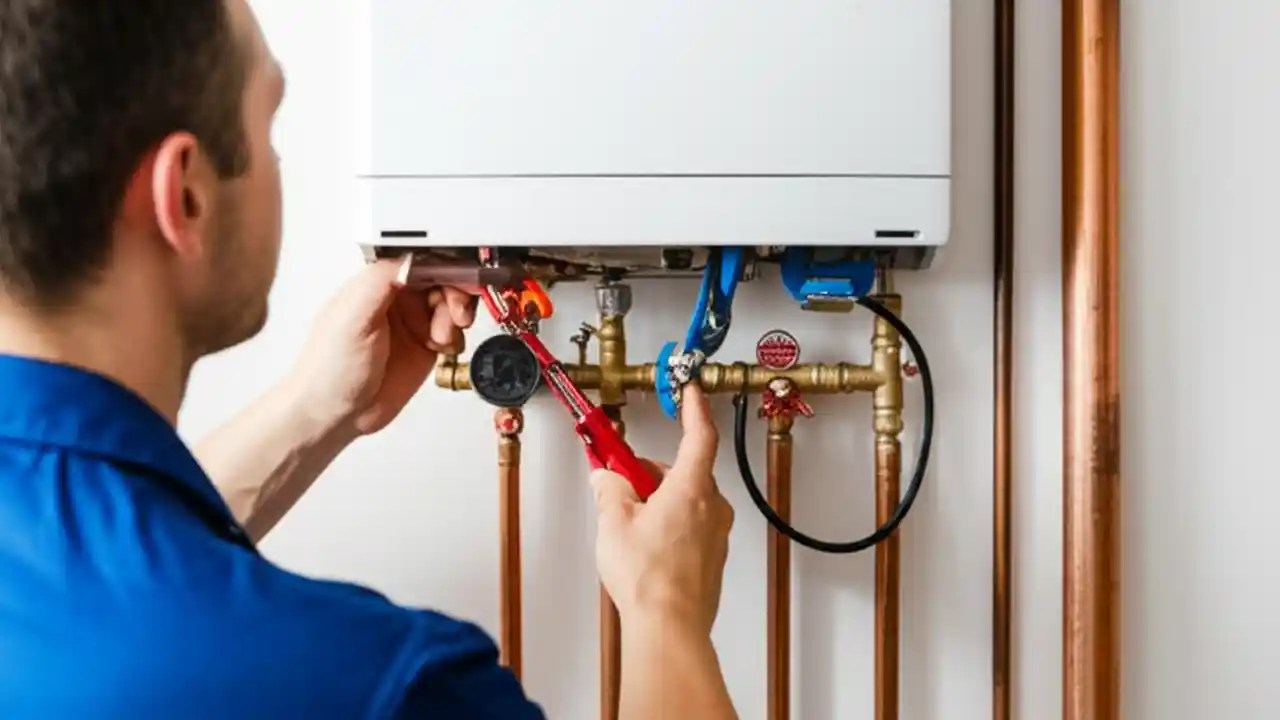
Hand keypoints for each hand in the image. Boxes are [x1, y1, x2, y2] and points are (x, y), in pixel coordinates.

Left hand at [288, 258, 477, 436]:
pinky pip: (454, 333)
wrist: (336, 415)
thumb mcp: (352, 316)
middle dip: (457, 292)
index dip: (445, 266)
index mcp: (378, 284)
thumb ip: (381, 281)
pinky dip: (456, 338)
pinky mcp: (424, 348)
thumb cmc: (330, 368)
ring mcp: (412, 324)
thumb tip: (412, 256)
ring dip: (457, 317)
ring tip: (442, 336)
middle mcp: (397, 300)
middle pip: (443, 280)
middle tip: (457, 312)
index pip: (420, 260)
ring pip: (452, 305)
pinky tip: (441, 348)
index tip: (462, 276)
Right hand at [591, 386, 733, 635]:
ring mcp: (716, 533)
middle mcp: (712, 507)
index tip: (689, 390)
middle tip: (618, 481)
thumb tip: (606, 478)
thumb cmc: (649, 579)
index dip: (694, 408)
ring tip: (625, 524)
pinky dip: (667, 523)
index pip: (699, 435)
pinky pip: (689, 525)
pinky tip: (642, 545)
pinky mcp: (712, 556)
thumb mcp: (614, 522)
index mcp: (691, 488)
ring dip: (657, 501)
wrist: (670, 628)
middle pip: (683, 471)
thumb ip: (610, 490)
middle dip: (649, 473)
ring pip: (685, 500)